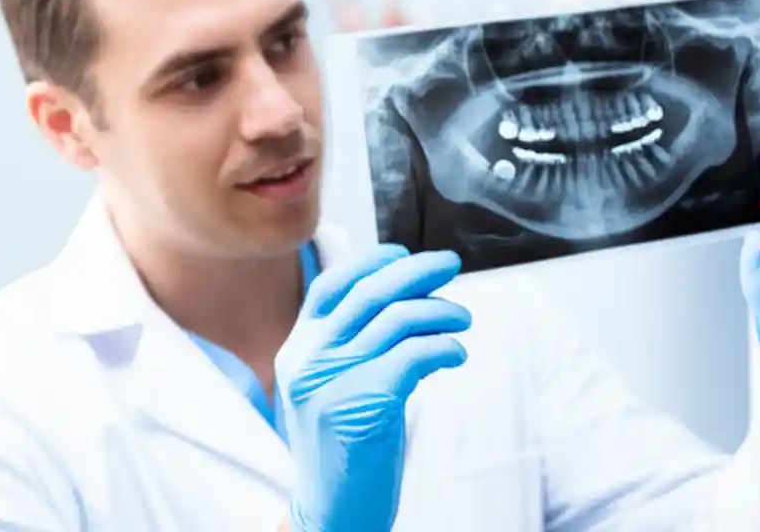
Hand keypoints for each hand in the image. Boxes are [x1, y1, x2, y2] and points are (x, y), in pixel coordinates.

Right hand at [276, 244, 470, 531]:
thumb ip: (350, 348)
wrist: (332, 515)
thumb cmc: (343, 451)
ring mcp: (332, 380)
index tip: (403, 254)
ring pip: (397, 319)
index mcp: (296, 352)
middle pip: (368, 292)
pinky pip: (415, 354)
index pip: (330, 287)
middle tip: (450, 264)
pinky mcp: (364, 402)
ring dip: (440, 311)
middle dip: (415, 271)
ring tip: (462, 320)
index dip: (369, 263)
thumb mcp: (331, 390)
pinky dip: (444, 346)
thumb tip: (404, 300)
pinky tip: (456, 354)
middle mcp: (308, 360)